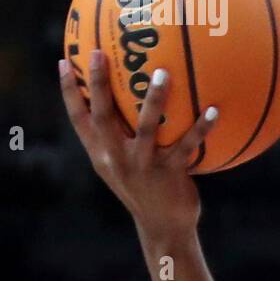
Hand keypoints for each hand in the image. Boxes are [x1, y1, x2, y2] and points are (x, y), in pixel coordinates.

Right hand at [59, 50, 216, 242]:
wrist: (163, 226)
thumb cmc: (145, 187)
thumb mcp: (123, 165)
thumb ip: (120, 137)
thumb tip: (126, 99)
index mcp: (101, 153)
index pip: (79, 119)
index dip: (69, 92)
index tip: (66, 62)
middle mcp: (116, 157)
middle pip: (103, 116)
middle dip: (98, 84)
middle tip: (100, 53)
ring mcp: (143, 165)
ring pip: (146, 127)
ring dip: (154, 99)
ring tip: (162, 73)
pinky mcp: (170, 173)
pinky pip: (186, 145)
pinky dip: (201, 128)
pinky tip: (213, 110)